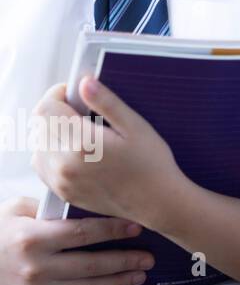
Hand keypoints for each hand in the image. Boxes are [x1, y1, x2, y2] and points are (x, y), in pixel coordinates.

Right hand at [0, 196, 153, 284]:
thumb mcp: (15, 211)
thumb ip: (48, 203)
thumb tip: (83, 194)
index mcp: (32, 239)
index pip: (83, 233)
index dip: (113, 230)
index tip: (136, 227)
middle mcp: (35, 268)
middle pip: (91, 265)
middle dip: (125, 260)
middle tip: (148, 256)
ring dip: (118, 282)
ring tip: (139, 274)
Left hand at [31, 76, 185, 223]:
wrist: (157, 202)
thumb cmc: (152, 163)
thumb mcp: (135, 127)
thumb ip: (107, 103)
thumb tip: (84, 82)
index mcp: (82, 143)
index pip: (47, 108)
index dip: (58, 93)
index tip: (75, 92)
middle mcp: (65, 163)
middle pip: (40, 124)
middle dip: (56, 111)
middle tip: (82, 109)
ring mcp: (61, 180)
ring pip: (38, 144)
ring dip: (52, 131)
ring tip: (80, 130)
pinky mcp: (63, 192)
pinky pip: (42, 165)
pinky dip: (51, 152)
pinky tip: (75, 150)